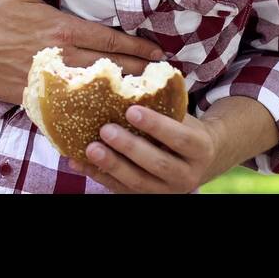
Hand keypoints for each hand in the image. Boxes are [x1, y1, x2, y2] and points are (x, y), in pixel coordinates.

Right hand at [0, 0, 165, 105]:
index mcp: (62, 30)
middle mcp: (61, 56)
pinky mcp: (34, 96)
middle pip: (108, 68)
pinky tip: (101, 115)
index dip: (136, 47)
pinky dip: (86, 110)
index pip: (109, 41)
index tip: (157, 53)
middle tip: (162, 78)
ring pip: (92, 90)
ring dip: (118, 93)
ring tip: (142, 98)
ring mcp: (49, 80)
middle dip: (138, 73)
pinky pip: (66, 105)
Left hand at [68, 105, 222, 193]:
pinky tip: (78, 162)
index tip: (131, 110)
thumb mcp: (182, 116)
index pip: (179, 138)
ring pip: (138, 182)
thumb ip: (163, 105)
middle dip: (130, 147)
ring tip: (90, 148)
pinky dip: (98, 176)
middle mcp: (187, 175)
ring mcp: (166, 191)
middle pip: (158, 164)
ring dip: (112, 166)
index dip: (156, 125)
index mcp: (200, 149)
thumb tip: (125, 80)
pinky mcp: (147, 198)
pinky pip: (120, 190)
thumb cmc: (184, 128)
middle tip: (106, 130)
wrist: (199, 161)